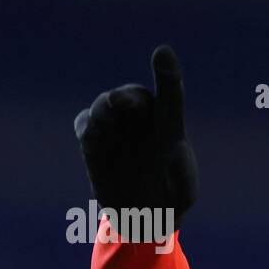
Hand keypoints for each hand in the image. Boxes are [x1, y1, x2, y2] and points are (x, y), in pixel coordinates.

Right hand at [73, 44, 198, 224]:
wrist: (140, 216)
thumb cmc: (170, 201)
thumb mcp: (182, 195)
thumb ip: (180, 174)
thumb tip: (171, 150)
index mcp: (171, 129)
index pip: (171, 98)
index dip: (167, 75)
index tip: (163, 53)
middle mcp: (143, 120)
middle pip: (134, 96)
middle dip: (124, 97)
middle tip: (116, 103)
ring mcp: (116, 126)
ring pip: (106, 106)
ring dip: (103, 112)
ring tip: (103, 129)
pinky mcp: (92, 137)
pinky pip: (86, 124)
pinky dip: (88, 129)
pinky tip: (94, 141)